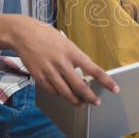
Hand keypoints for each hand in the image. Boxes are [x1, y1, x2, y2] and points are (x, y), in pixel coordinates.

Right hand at [0, 14, 117, 106]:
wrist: (23, 34)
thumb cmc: (47, 36)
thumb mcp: (66, 43)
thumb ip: (75, 58)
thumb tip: (84, 73)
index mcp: (72, 52)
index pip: (94, 70)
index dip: (106, 81)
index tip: (115, 88)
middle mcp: (62, 63)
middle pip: (80, 87)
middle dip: (90, 97)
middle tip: (96, 102)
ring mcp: (49, 71)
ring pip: (66, 93)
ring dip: (75, 100)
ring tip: (81, 103)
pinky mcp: (38, 76)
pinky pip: (52, 91)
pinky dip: (59, 94)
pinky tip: (63, 94)